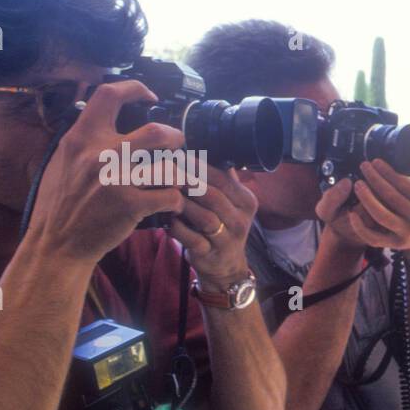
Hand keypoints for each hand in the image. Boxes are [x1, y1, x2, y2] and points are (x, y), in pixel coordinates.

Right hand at [25, 80, 185, 265]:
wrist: (57, 243)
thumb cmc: (61, 203)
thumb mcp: (62, 160)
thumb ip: (84, 140)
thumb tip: (106, 118)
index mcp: (80, 138)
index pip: (108, 94)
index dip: (135, 88)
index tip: (150, 96)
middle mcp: (98, 154)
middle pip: (157, 131)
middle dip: (176, 138)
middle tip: (178, 146)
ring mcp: (116, 180)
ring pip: (171, 167)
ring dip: (181, 175)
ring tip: (178, 181)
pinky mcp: (130, 206)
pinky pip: (171, 196)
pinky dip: (177, 201)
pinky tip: (171, 204)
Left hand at [166, 166, 257, 288]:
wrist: (225, 266)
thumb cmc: (220, 225)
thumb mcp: (229, 201)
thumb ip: (220, 177)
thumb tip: (205, 144)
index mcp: (246, 201)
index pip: (223, 178)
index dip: (199, 166)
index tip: (177, 155)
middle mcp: (241, 220)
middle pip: (214, 196)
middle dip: (188, 182)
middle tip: (164, 171)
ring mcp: (228, 239)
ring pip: (205, 218)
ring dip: (182, 205)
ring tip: (163, 194)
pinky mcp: (212, 255)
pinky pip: (192, 240)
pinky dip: (177, 229)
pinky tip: (166, 220)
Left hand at [318, 159, 409, 255]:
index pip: (405, 184)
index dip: (388, 172)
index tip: (375, 161)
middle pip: (392, 197)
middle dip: (375, 180)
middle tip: (363, 166)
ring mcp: (407, 233)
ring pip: (381, 216)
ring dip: (367, 199)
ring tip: (357, 184)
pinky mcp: (395, 244)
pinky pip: (374, 237)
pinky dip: (361, 227)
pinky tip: (352, 213)